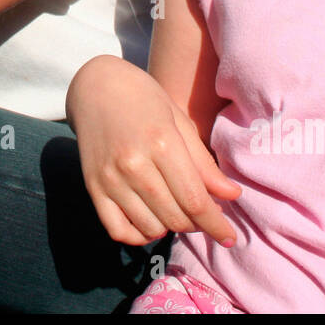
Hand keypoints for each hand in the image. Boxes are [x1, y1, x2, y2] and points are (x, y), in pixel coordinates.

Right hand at [67, 54, 239, 246]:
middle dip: (197, 225)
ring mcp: (110, 178)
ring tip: (177, 211)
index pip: (195, 200)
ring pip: (150, 227)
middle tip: (204, 215)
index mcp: (161, 142)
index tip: (229, 237)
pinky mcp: (93, 187)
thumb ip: (203, 162)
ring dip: (170, 228)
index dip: (216, 224)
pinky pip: (118, 230)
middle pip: (175, 217)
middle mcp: (133, 164)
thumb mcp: (179, 121)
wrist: (95, 87)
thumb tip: (231, 196)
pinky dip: (139, 236)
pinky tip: (151, 222)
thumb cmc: (143, 99)